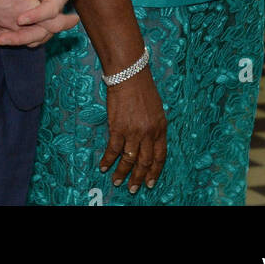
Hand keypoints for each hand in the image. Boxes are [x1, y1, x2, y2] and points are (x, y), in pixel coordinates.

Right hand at [0, 0, 77, 46]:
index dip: (65, 22)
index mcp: (23, 9)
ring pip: (20, 34)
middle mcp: (11, 22)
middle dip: (52, 29)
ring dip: (33, 31)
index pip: (51, 22)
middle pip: (37, 33)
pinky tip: (15, 24)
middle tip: (64, 24)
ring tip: (42, 26)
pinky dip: (15, 31)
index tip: (75, 19)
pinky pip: (4, 31)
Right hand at [99, 68, 166, 193]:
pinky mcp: (118, 128)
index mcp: (160, 129)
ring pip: (129, 159)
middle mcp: (149, 134)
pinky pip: (113, 149)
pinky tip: (103, 166)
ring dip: (123, 173)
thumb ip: (154, 127)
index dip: (154, 172)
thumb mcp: (156, 109)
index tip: (150, 182)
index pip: (160, 157)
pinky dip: (108, 159)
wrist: (129, 74)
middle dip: (139, 178)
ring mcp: (133, 132)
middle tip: (134, 189)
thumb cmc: (142, 88)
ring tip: (118, 182)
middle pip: (144, 162)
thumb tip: (148, 141)